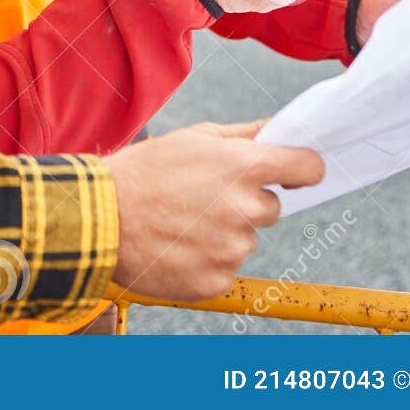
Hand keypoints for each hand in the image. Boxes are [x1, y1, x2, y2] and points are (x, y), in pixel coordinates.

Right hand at [103, 119, 323, 301]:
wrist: (100, 218)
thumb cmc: (143, 172)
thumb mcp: (192, 138)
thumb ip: (244, 135)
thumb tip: (278, 130)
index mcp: (246, 168)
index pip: (308, 168)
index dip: (302, 169)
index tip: (293, 174)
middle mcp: (247, 210)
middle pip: (270, 208)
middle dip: (244, 203)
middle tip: (201, 198)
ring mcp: (233, 249)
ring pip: (243, 239)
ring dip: (221, 233)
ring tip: (181, 223)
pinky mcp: (218, 279)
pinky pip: (224, 268)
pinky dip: (205, 260)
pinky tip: (177, 246)